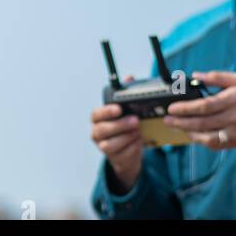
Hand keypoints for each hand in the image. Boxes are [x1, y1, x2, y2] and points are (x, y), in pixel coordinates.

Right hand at [90, 76, 141, 192]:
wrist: (127, 151)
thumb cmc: (125, 127)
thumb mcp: (126, 110)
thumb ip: (126, 94)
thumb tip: (129, 77)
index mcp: (98, 119)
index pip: (96, 114)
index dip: (106, 111)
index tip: (118, 109)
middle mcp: (97, 133)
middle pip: (102, 130)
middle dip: (120, 125)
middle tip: (135, 121)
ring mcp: (103, 147)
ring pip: (111, 144)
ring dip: (127, 137)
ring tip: (138, 132)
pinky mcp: (113, 158)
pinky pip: (122, 154)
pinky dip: (133, 147)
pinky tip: (139, 141)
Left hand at [163, 71, 235, 153]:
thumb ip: (218, 77)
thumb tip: (196, 75)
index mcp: (234, 99)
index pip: (205, 106)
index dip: (186, 108)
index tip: (172, 107)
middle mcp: (234, 117)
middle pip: (202, 122)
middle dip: (181, 122)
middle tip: (166, 119)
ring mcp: (235, 132)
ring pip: (206, 136)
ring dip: (188, 133)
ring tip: (175, 127)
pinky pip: (215, 144)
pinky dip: (201, 141)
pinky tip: (192, 135)